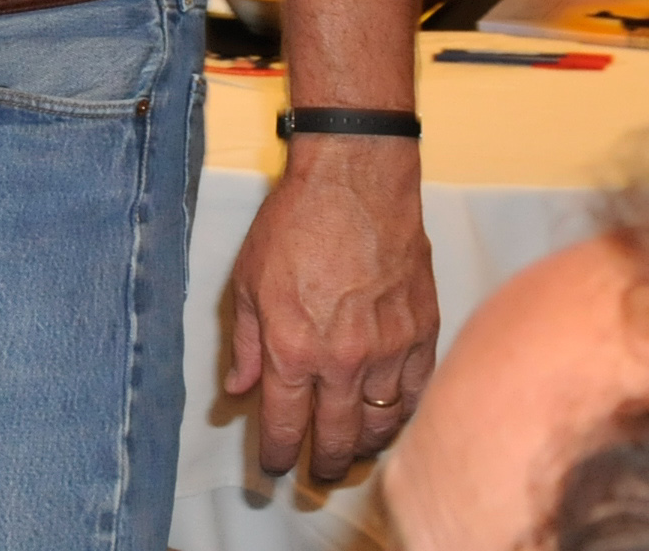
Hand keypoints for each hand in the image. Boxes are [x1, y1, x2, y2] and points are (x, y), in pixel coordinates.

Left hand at [226, 142, 437, 480]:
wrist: (355, 184)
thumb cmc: (294, 225)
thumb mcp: (247, 282)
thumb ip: (246, 344)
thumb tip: (238, 389)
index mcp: (293, 349)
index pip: (285, 423)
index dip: (278, 453)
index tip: (275, 470)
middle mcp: (344, 361)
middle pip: (338, 436)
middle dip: (325, 463)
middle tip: (319, 475)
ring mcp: (390, 351)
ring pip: (381, 422)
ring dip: (366, 445)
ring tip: (354, 454)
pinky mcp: (423, 334)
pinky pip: (416, 394)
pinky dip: (402, 414)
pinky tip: (390, 419)